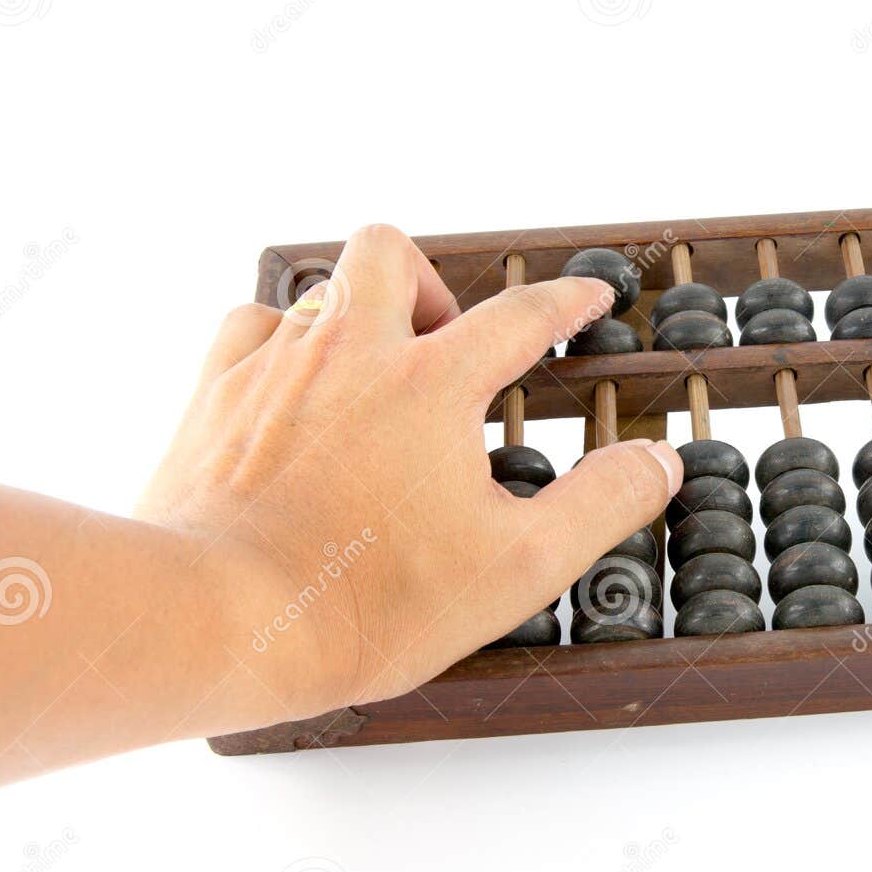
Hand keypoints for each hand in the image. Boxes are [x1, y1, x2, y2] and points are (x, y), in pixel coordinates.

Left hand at [136, 224, 681, 717]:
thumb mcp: (519, 565)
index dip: (565, 301)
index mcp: (431, 384)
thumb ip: (602, 504)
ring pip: (319, 286)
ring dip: (357, 309)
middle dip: (433, 282)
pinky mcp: (212, 398)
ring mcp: (274, 368)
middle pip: (393, 254)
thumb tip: (658, 461)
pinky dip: (280, 342)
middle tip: (448, 340)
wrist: (221, 617)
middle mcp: (351, 353)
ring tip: (375, 367)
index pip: (520, 316)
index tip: (588, 293)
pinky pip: (248, 328)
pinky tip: (294, 388)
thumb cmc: (366, 599)